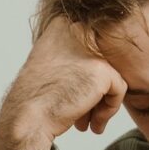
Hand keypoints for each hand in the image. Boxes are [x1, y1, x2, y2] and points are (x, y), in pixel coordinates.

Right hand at [0, 17, 127, 149]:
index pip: (91, 50)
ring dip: (101, 102)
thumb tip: (97, 64)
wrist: (28, 118)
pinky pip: (119, 90)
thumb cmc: (36, 99)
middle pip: (102, 63)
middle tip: (83, 114)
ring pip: (111, 77)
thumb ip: (72, 56)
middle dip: (95, 91)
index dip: (85, 78)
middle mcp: (75, 31)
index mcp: (61, 26)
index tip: (73, 95)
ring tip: (88, 122)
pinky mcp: (103, 70)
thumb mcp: (50, 65)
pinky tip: (94, 123)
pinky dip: (109, 110)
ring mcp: (91, 50)